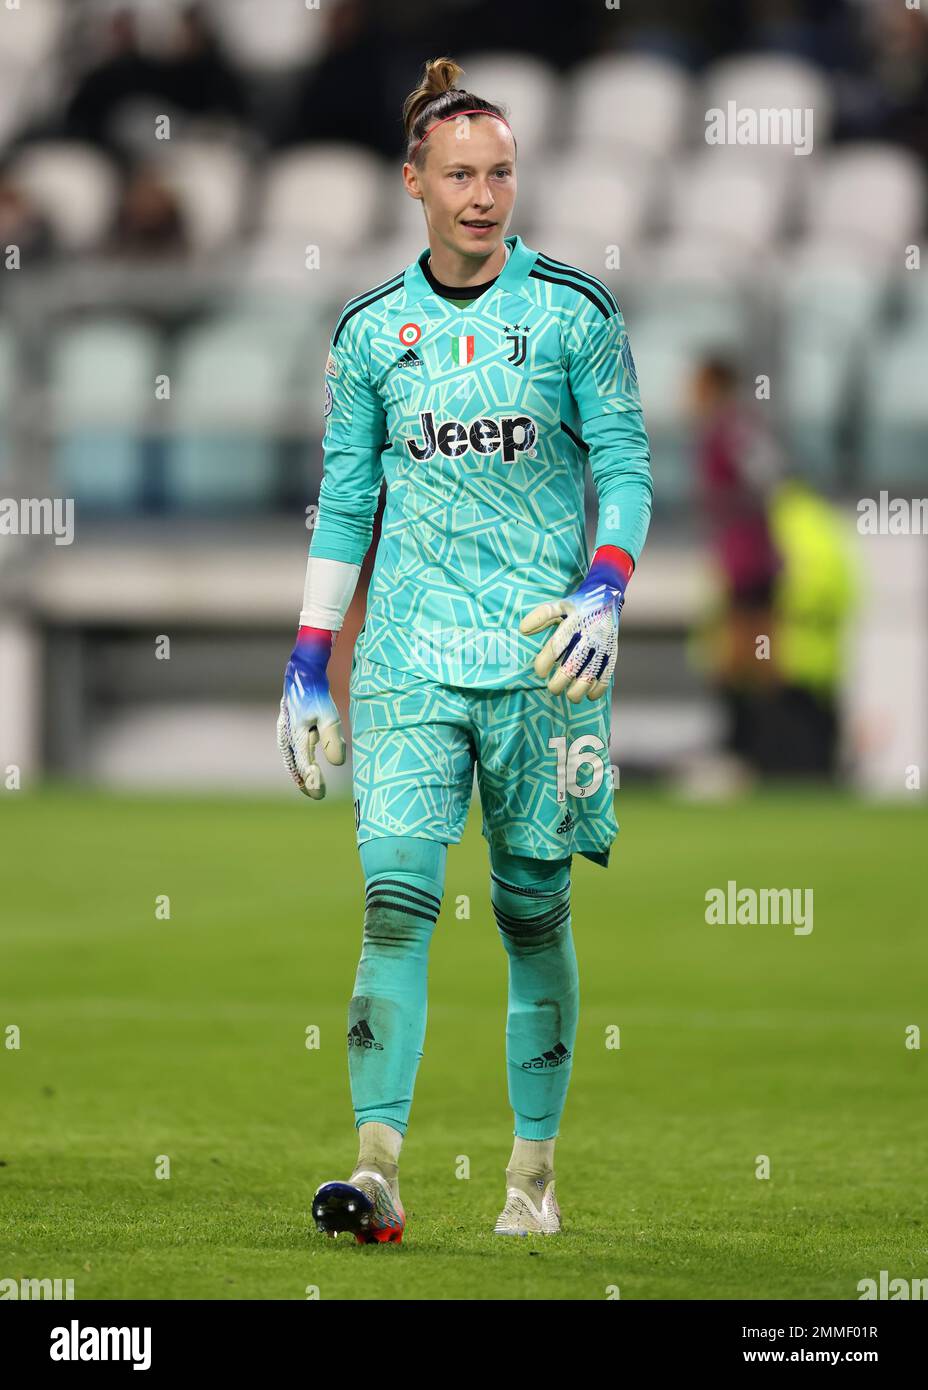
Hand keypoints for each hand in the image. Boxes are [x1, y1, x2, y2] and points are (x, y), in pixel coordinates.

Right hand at [277, 627, 345, 798]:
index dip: (312, 780)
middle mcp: (287, 735)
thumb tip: (337, 764)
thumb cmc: (316, 693)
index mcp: (296, 736)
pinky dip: (297, 759)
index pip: (304, 765)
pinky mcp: (289, 724)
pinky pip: (292, 748)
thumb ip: (332, 738)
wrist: (302, 672)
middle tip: (316, 794)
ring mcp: (286, 729)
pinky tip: (305, 763)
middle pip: (294, 764)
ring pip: (291, 757)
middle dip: (304, 780)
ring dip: (299, 771)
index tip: (321, 794)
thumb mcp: (327, 715)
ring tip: (309, 784)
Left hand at [520, 556, 628, 701]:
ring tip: (570, 696)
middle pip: (571, 666)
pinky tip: (589, 695)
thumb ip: (541, 616)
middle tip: (553, 688)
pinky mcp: (612, 653)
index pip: (554, 648)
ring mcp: (601, 646)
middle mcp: (588, 636)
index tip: (540, 672)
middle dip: (559, 683)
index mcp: (572, 624)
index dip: (543, 664)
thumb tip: (522, 629)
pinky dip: (598, 689)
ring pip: (589, 675)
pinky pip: (606, 675)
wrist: (607, 596)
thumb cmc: (577, 606)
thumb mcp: (558, 605)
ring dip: (578, 691)